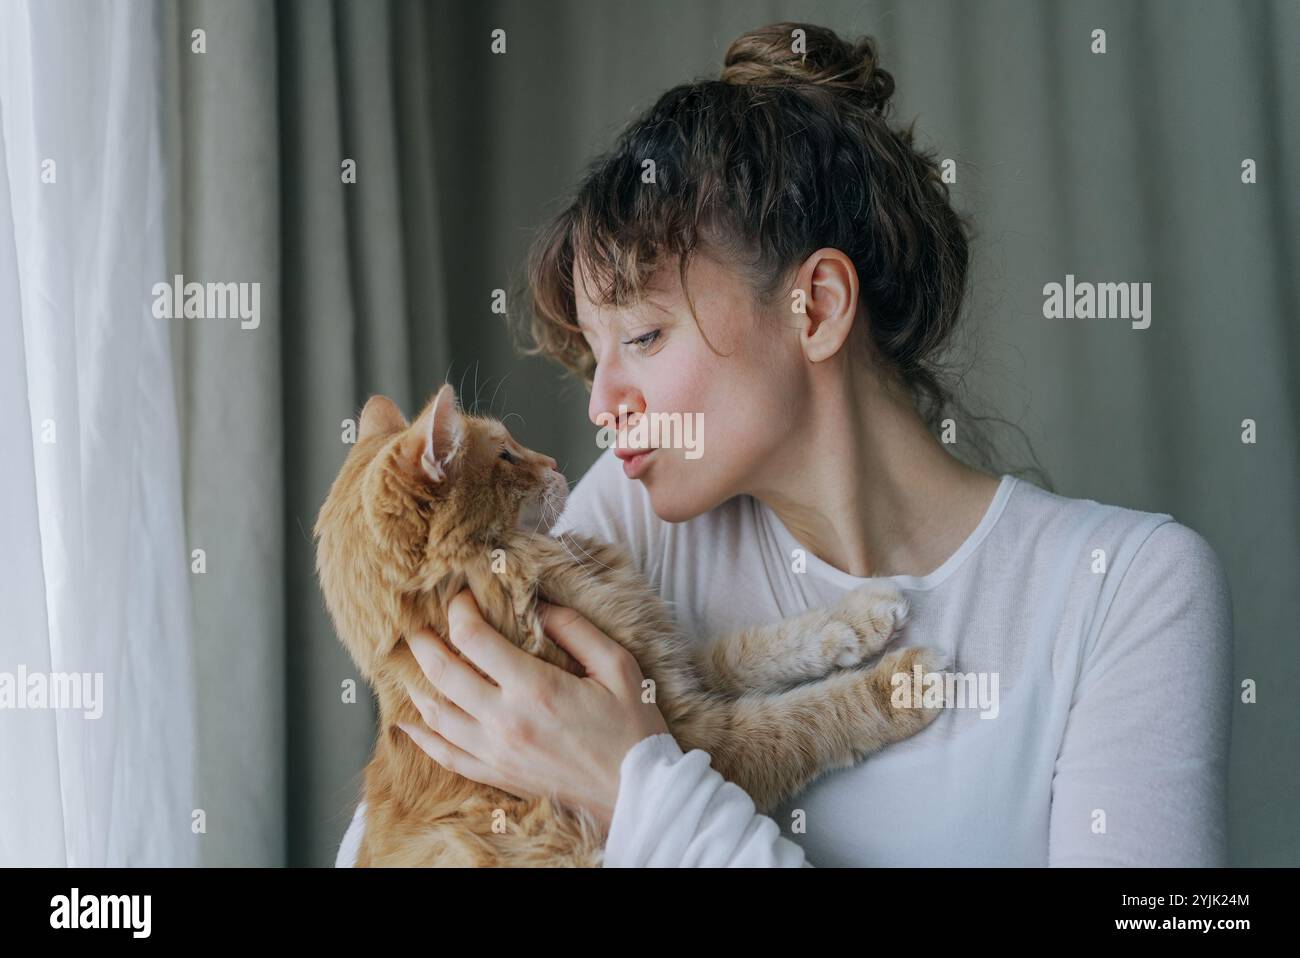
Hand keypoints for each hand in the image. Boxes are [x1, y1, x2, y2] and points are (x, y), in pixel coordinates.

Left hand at [397, 588, 670, 829]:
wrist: (636, 792)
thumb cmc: (632, 727)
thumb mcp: (617, 666)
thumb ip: (575, 629)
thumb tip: (538, 604)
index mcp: (535, 687)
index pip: (473, 639)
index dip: (459, 611)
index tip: (461, 597)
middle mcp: (505, 720)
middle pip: (442, 673)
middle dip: (423, 642)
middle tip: (417, 624)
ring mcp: (496, 752)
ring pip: (435, 714)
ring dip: (416, 683)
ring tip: (411, 662)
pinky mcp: (497, 775)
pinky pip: (445, 755)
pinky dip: (421, 736)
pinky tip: (407, 722)